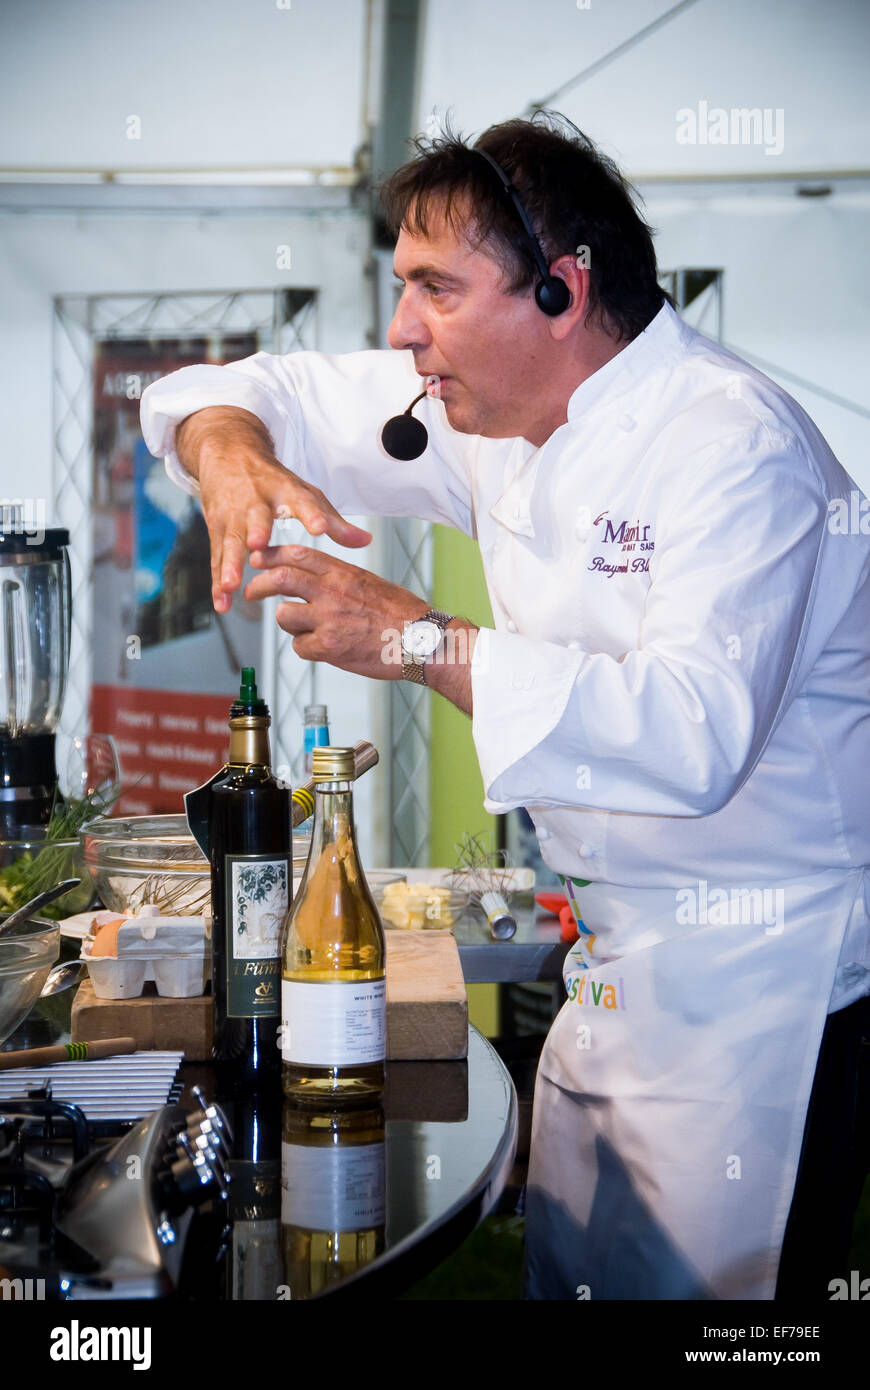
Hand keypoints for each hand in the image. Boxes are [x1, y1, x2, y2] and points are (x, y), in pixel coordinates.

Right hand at [180, 407, 371, 611]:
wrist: (229, 455)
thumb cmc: (273, 481)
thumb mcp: (305, 494)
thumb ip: (334, 521)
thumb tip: (365, 541)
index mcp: (284, 491)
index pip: (300, 501)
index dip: (311, 514)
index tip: (320, 528)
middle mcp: (256, 501)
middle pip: (256, 517)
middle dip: (256, 530)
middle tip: (259, 546)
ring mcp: (233, 514)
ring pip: (231, 540)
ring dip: (230, 563)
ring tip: (232, 583)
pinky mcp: (216, 528)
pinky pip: (217, 557)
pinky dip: (218, 581)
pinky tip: (223, 602)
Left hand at [245, 544, 428, 677]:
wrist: (422, 640)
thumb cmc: (403, 614)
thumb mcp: (370, 582)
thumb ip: (340, 579)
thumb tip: (317, 579)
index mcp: (343, 572)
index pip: (297, 553)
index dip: (271, 554)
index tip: (258, 559)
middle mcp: (332, 592)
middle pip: (279, 578)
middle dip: (258, 585)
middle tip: (251, 592)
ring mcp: (329, 620)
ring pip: (283, 615)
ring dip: (287, 622)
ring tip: (302, 627)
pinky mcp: (330, 647)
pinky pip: (299, 647)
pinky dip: (305, 648)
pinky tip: (321, 648)